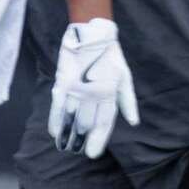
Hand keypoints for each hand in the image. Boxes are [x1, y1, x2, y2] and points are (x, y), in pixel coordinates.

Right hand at [48, 18, 139, 158]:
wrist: (92, 34)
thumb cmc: (111, 58)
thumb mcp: (125, 78)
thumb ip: (128, 102)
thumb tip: (134, 123)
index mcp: (109, 91)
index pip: (104, 122)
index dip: (99, 140)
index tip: (93, 154)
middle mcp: (93, 92)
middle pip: (86, 124)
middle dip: (82, 140)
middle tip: (78, 151)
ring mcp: (76, 89)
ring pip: (70, 119)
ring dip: (67, 135)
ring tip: (65, 147)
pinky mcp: (62, 83)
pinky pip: (57, 107)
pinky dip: (55, 121)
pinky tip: (55, 133)